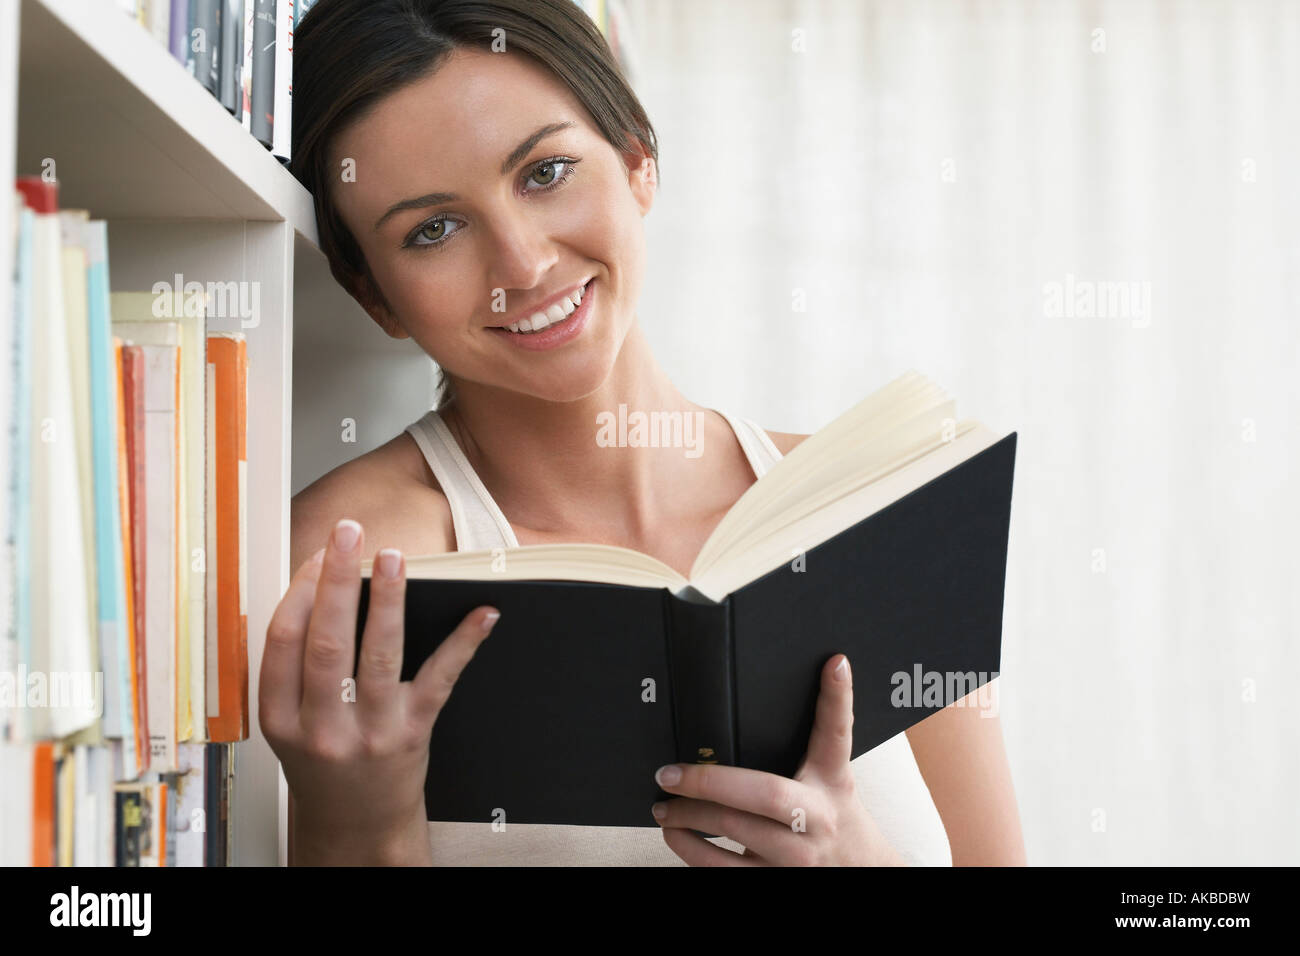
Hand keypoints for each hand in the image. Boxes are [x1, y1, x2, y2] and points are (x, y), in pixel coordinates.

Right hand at [259, 518, 499, 864]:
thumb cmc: (322, 759)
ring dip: (388, 601)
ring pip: (379, 656)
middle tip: (349, 535)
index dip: (301, 593)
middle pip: (328, 643)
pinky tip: (481, 613)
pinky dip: (463, 642)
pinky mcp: (413, 732)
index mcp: (281, 717)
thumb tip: (320, 584)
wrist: (355, 823)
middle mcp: (323, 726)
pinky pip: (440, 679)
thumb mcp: (288, 720)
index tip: (317, 554)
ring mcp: (370, 731)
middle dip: (338, 582)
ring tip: (393, 557)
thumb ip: (292, 666)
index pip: (284, 643)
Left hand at [650, 653, 904, 865]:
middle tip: (669, 773)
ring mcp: (796, 855)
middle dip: (710, 780)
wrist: (862, 874)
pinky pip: (722, 868)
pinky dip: (689, 850)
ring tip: (663, 805)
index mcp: (833, 782)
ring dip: (689, 816)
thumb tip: (780, 699)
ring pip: (735, 831)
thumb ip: (810, 747)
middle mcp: (817, 817)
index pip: (836, 736)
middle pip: (765, 793)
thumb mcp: (834, 781)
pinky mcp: (774, 880)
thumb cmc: (838, 821)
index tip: (834, 664)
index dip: (837, 698)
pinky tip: (674, 834)